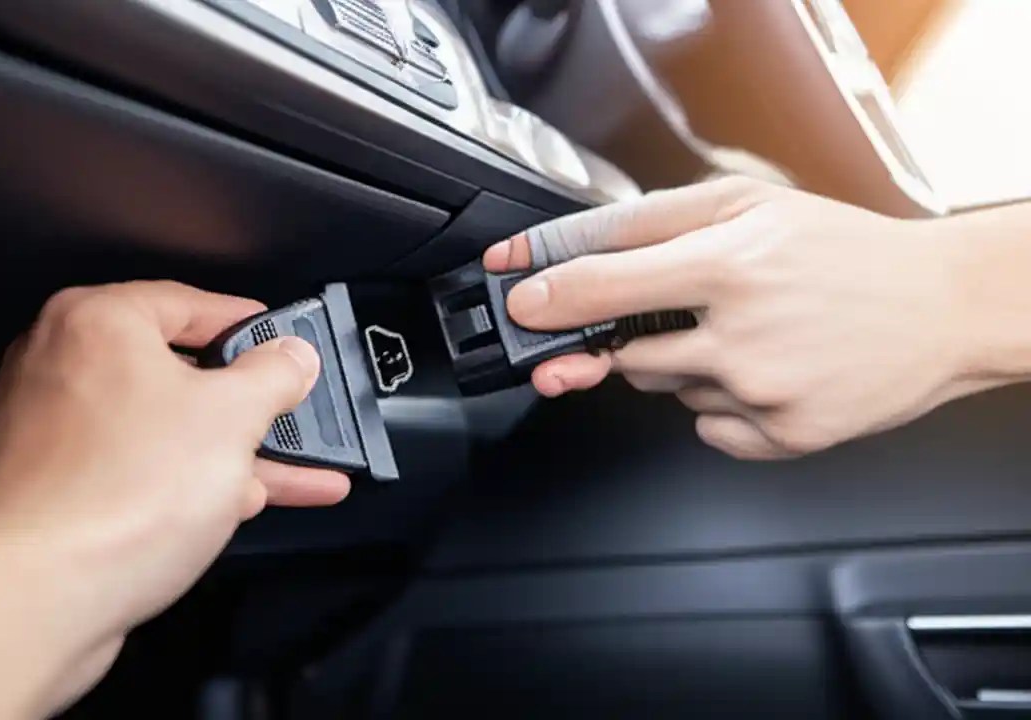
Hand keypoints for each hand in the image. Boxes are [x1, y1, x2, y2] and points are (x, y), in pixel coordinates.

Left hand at [0, 281, 348, 718]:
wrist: (37, 595)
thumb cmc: (117, 496)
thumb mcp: (233, 417)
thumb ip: (273, 375)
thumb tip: (290, 358)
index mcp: (96, 321)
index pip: (190, 302)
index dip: (250, 326)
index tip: (286, 345)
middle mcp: (61, 364)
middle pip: (176, 370)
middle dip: (247, 403)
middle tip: (292, 410)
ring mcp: (52, 430)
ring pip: (162, 429)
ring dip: (230, 451)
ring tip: (295, 470)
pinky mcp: (54, 490)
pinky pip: (139, 471)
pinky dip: (188, 482)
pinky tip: (240, 503)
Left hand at [484, 177, 975, 459]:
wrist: (942, 306)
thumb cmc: (844, 250)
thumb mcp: (747, 202)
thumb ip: (651, 222)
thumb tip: (573, 252)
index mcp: (728, 266)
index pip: (601, 288)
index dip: (545, 299)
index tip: (517, 306)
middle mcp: (740, 336)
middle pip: (625, 355)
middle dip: (630, 336)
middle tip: (685, 310)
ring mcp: (762, 394)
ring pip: (668, 391)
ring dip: (686, 365)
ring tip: (751, 331)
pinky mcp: (784, 437)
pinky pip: (709, 429)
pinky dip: (723, 405)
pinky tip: (767, 370)